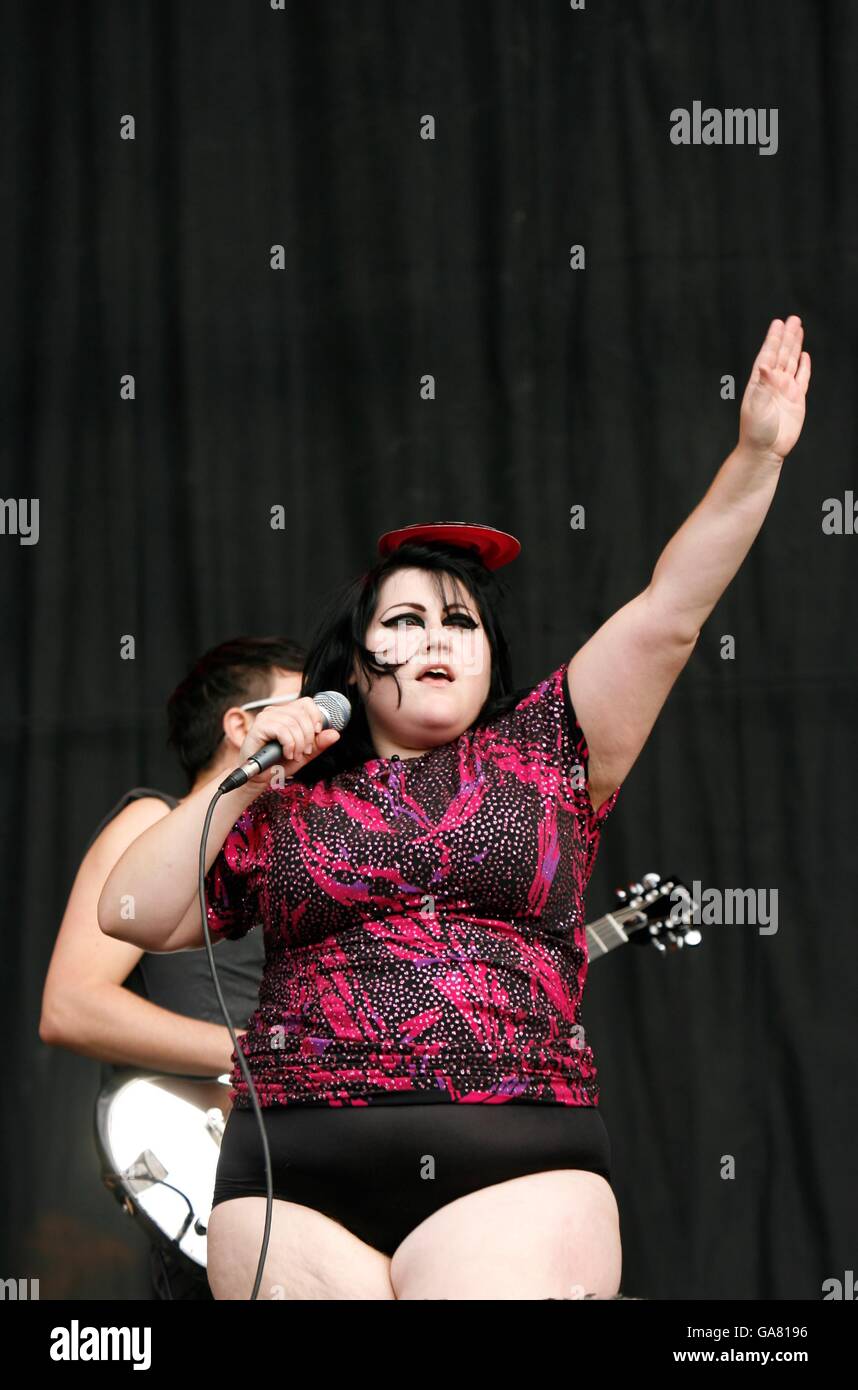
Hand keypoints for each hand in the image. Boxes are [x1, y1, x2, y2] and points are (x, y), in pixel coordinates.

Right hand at [237, 696, 340, 785]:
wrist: (258, 778)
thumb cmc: (278, 764)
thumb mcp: (304, 754)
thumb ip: (318, 744)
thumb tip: (335, 734)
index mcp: (287, 713)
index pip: (307, 703)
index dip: (316, 717)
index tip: (317, 733)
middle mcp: (276, 711)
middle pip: (302, 713)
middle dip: (308, 736)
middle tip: (305, 752)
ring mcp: (266, 717)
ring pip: (293, 722)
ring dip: (299, 743)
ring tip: (295, 756)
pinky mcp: (259, 726)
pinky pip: (282, 730)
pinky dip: (289, 744)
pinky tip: (287, 754)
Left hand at [738, 315, 810, 462]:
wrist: (765, 451)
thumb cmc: (756, 431)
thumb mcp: (757, 407)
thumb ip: (762, 386)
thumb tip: (765, 365)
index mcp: (760, 382)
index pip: (768, 355)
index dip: (773, 339)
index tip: (777, 324)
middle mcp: (772, 383)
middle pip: (782, 354)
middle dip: (787, 337)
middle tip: (792, 319)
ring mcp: (785, 390)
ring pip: (792, 362)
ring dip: (795, 346)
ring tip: (799, 329)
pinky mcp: (797, 400)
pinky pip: (802, 379)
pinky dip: (804, 367)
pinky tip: (804, 356)